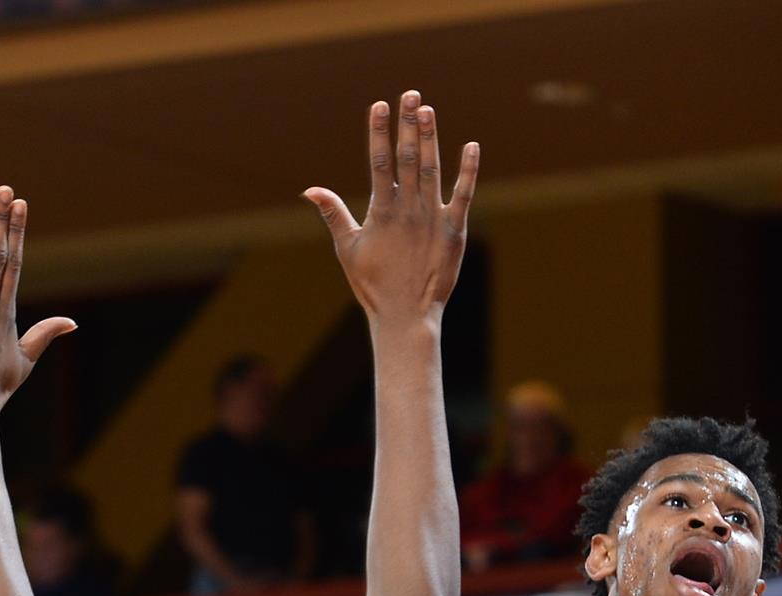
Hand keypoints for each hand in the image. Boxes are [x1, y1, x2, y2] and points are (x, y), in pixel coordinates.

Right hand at [306, 90, 478, 326]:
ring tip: (429, 110)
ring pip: (431, 170)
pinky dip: (468, 171)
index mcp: (381, 211)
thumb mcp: (348, 248)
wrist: (406, 315)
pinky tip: (472, 147)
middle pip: (406, 158)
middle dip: (408, 124)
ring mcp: (432, 219)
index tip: (380, 105)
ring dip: (430, 138)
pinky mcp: (454, 231)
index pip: (378, 162)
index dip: (379, 132)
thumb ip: (333, 214)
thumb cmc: (374, 284)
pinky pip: (463, 195)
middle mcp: (407, 210)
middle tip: (411, 94)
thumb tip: (309, 189)